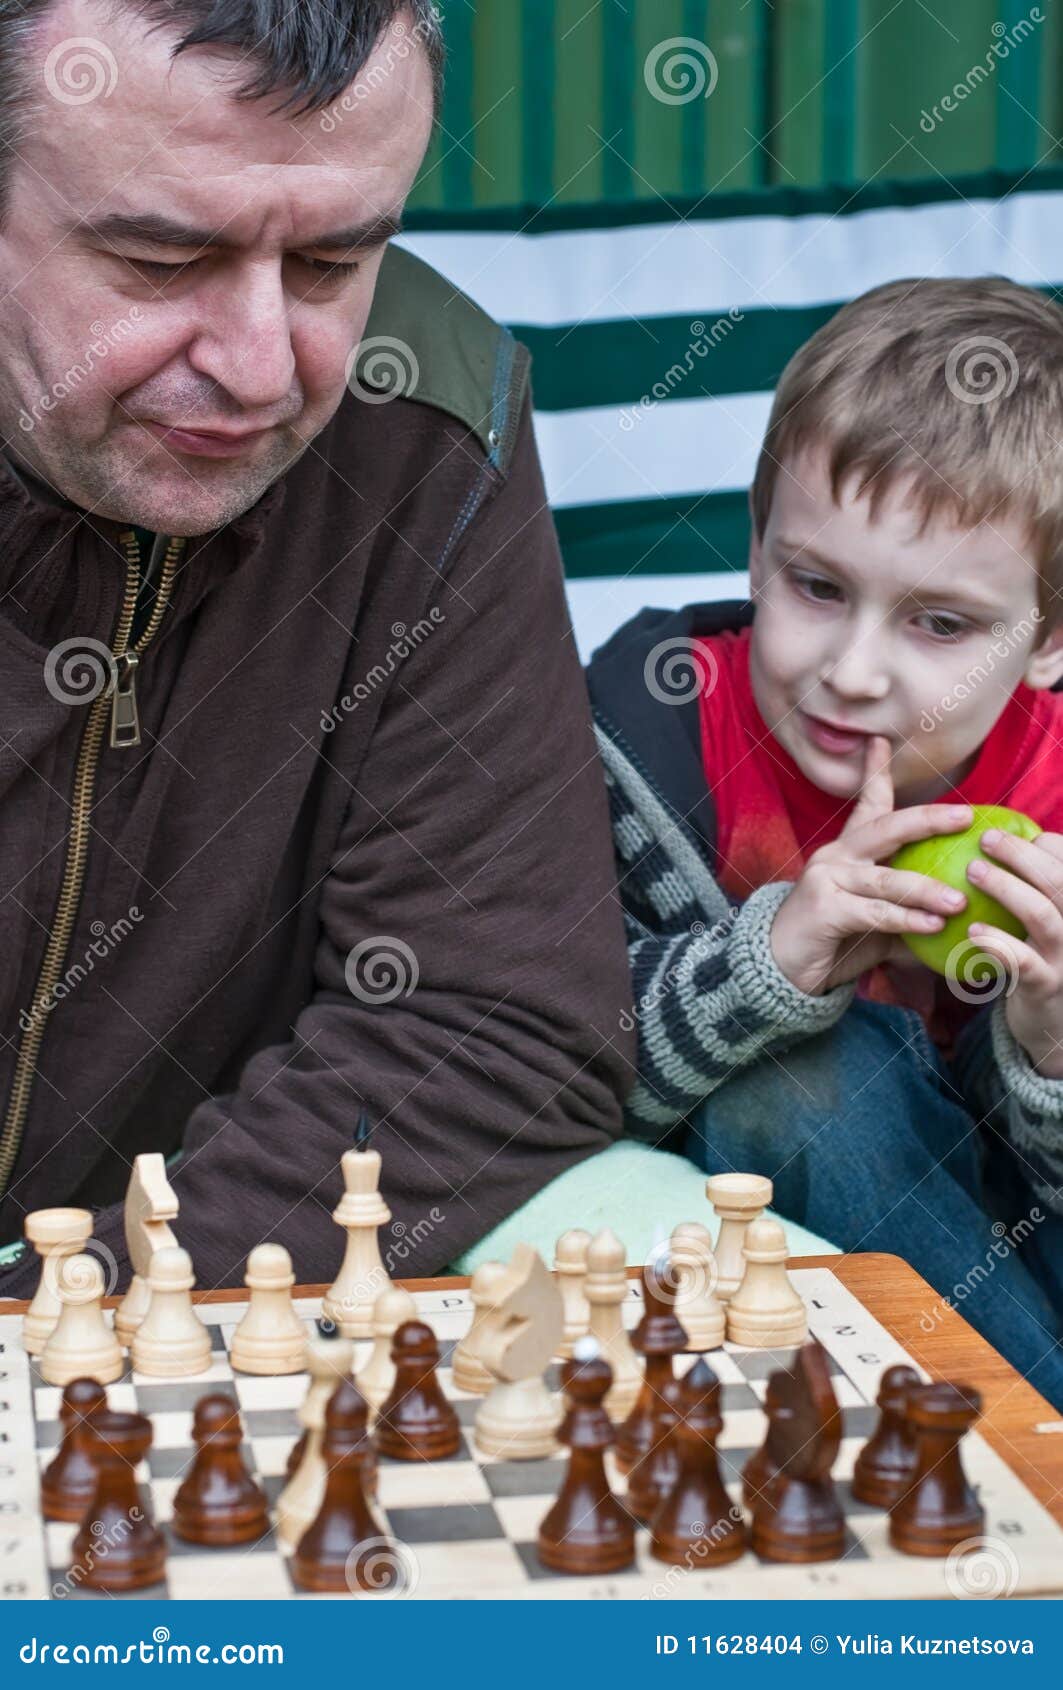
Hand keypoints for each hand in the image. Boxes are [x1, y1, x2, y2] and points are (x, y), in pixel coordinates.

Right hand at [770, 735, 973, 995]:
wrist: (780, 967)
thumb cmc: (834, 940)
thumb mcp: (878, 921)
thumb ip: (909, 911)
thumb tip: (959, 917)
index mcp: (849, 851)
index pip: (866, 804)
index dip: (874, 771)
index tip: (880, 741)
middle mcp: (836, 856)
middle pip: (885, 828)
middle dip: (927, 820)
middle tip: (963, 817)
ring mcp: (827, 879)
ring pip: (885, 878)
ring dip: (925, 889)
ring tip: (958, 899)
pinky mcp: (823, 908)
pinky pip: (874, 911)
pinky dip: (905, 919)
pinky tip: (932, 925)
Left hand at [959, 827, 1062, 1076]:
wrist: (1056, 1026)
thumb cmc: (1043, 959)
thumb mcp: (1047, 923)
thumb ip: (1037, 889)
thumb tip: (1005, 840)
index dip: (1051, 843)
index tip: (1016, 831)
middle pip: (1059, 882)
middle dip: (1023, 854)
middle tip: (986, 838)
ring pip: (1042, 915)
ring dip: (1006, 888)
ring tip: (973, 871)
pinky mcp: (1046, 987)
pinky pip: (1023, 962)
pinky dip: (999, 944)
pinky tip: (973, 931)